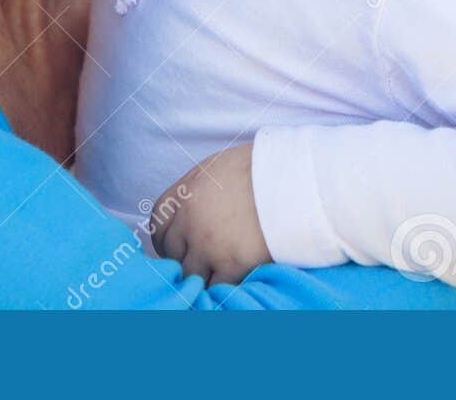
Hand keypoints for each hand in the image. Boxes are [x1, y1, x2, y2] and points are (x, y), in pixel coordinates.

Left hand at [148, 144, 272, 286]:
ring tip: (216, 274)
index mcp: (186, 193)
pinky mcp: (232, 264)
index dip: (166, 239)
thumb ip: (198, 190)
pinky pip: (215, 286)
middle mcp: (190, 220)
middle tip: (201, 262)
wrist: (298, 180)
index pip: (157, 224)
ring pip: (190, 274)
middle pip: (172, 252)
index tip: (175, 249)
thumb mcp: (219, 168)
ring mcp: (208, 245)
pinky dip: (221, 287)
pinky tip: (231, 282)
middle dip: (184, 258)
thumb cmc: (264, 169)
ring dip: (201, 275)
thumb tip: (188, 210)